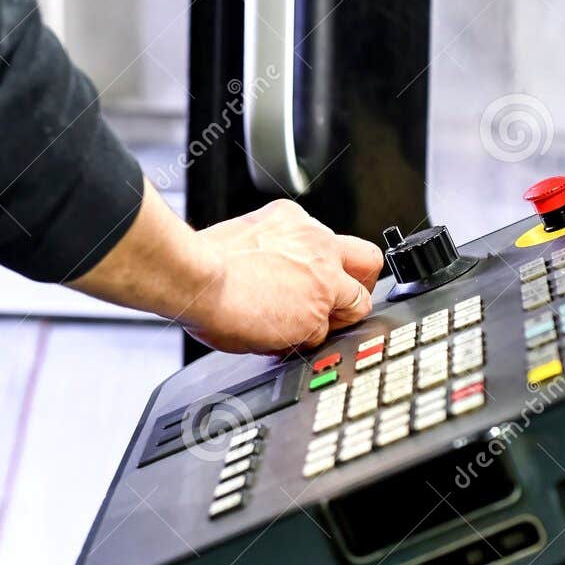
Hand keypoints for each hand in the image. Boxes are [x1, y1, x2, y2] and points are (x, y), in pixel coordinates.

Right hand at [66, 185, 382, 353]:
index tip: (318, 278)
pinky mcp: (316, 312)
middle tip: (341, 303)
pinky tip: (279, 340)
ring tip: (299, 328)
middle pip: (368, 261)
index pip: (330, 242)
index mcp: (294, 221)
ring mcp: (322, 279)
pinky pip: (323, 336)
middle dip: (361, 284)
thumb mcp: (246, 236)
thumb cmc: (204, 262)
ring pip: (358, 304)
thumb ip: (272, 251)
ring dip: (332, 321)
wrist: (196, 277)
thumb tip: (268, 274)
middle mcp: (317, 244)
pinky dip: (303, 343)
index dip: (328, 265)